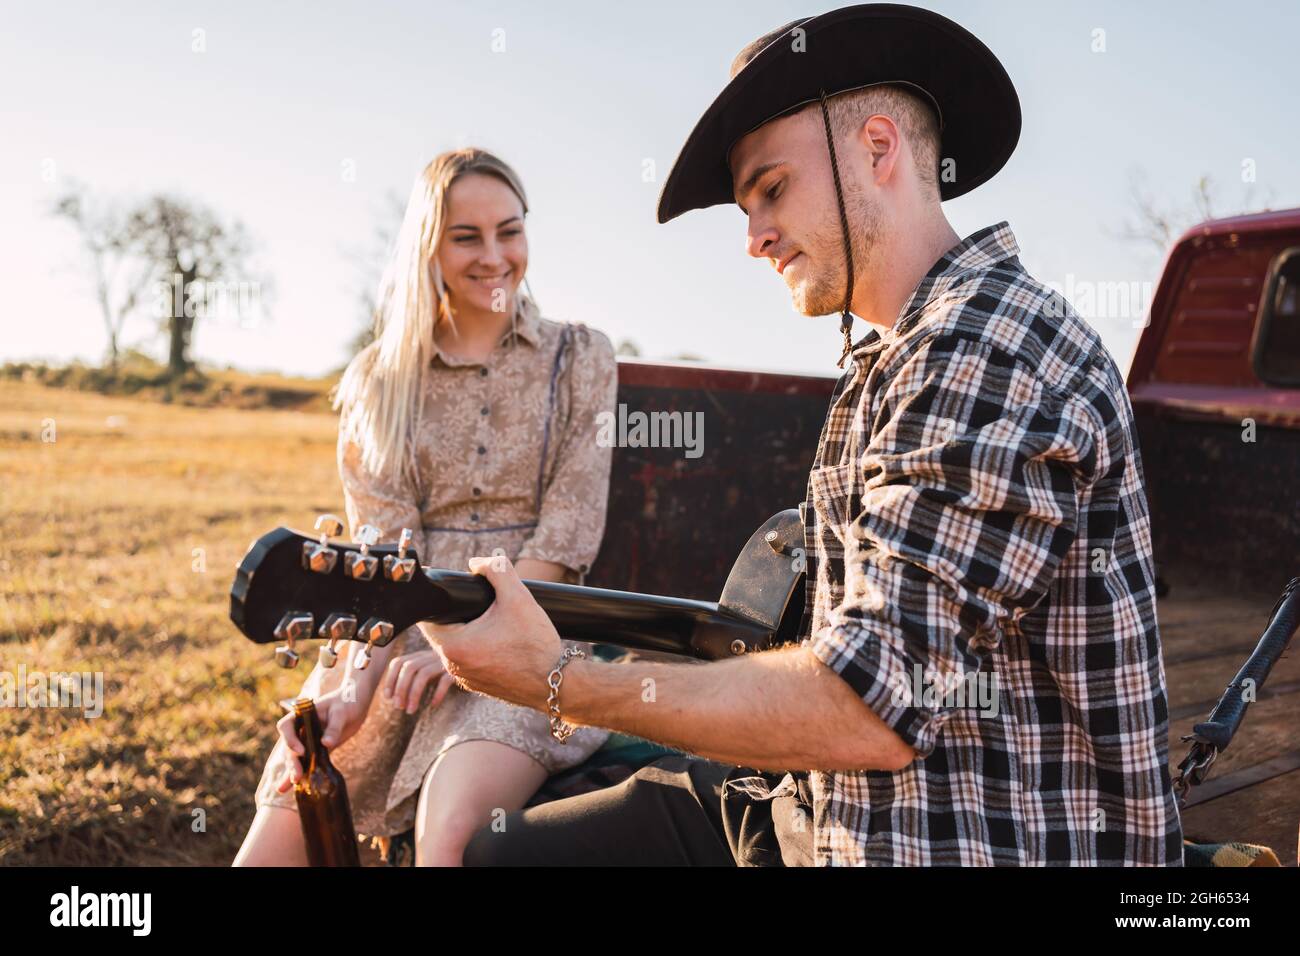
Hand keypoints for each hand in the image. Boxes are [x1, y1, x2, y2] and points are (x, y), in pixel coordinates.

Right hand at [274, 688, 366, 792]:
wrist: (357, 704)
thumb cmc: (347, 702)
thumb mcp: (341, 712)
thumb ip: (334, 727)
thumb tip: (326, 744)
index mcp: (302, 715)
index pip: (286, 726)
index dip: (290, 739)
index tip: (301, 751)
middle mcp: (301, 728)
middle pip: (290, 746)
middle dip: (292, 762)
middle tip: (296, 777)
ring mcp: (309, 740)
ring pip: (296, 757)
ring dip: (292, 771)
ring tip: (285, 788)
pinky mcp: (319, 750)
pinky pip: (309, 762)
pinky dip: (303, 774)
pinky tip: (292, 788)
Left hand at [382, 648, 454, 714]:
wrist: (481, 661)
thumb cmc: (451, 673)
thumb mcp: (431, 672)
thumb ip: (416, 678)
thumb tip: (394, 698)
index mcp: (422, 655)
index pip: (399, 662)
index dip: (390, 679)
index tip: (388, 697)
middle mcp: (432, 655)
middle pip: (409, 667)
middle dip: (401, 688)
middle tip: (400, 707)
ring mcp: (446, 661)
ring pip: (423, 674)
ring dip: (414, 694)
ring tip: (411, 711)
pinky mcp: (459, 669)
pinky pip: (446, 680)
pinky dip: (437, 693)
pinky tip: (433, 705)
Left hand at [421, 554, 562, 709]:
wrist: (556, 684)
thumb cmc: (535, 645)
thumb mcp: (519, 597)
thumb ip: (497, 570)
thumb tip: (477, 563)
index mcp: (452, 646)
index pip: (428, 617)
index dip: (442, 600)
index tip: (460, 592)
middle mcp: (453, 666)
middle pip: (444, 630)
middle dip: (460, 614)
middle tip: (484, 605)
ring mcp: (466, 679)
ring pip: (458, 646)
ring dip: (471, 632)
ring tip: (496, 622)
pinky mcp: (480, 686)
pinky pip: (472, 660)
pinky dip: (482, 648)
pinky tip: (503, 641)